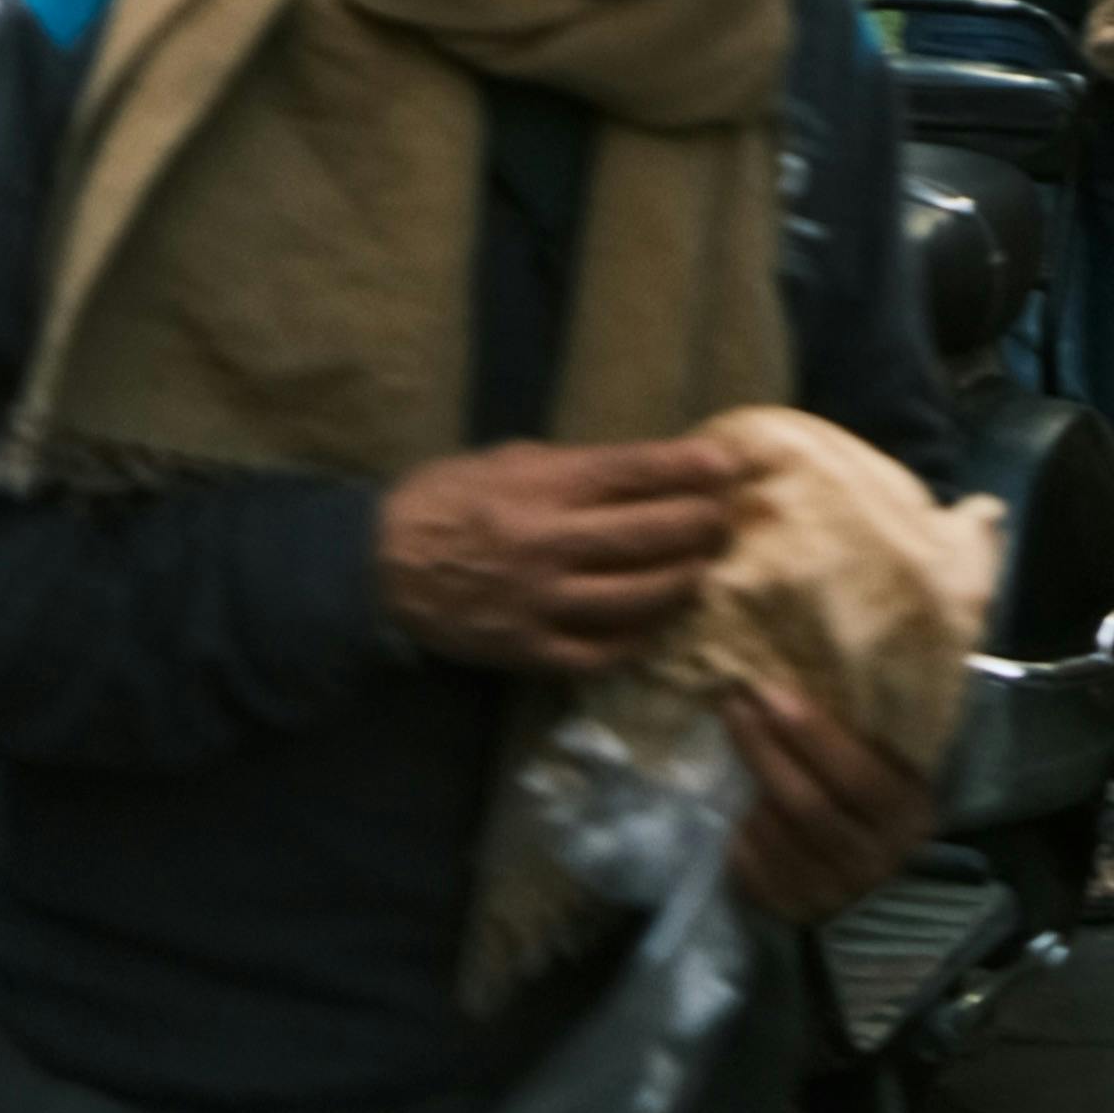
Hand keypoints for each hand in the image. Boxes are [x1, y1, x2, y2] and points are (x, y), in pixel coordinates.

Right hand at [372, 440, 740, 677]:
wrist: (384, 564)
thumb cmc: (451, 498)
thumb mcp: (511, 459)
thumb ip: (577, 469)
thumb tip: (648, 473)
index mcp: (542, 485)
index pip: (632, 472)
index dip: (687, 468)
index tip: (728, 464)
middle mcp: (547, 542)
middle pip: (646, 535)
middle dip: (700, 525)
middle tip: (729, 519)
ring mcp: (539, 602)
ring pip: (634, 599)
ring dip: (681, 582)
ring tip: (706, 568)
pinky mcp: (527, 650)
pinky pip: (599, 653)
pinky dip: (638, 640)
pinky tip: (660, 624)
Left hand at [722, 674, 929, 923]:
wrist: (883, 862)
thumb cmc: (885, 782)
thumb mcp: (896, 753)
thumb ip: (871, 718)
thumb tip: (821, 651)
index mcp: (907, 812)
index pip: (856, 777)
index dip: (811, 733)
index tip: (769, 689)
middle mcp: (875, 860)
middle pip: (808, 806)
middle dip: (763, 750)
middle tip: (733, 703)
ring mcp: (835, 893)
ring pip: (778, 839)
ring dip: (750, 790)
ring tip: (737, 745)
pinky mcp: (799, 912)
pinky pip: (756, 875)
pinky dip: (741, 838)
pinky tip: (738, 808)